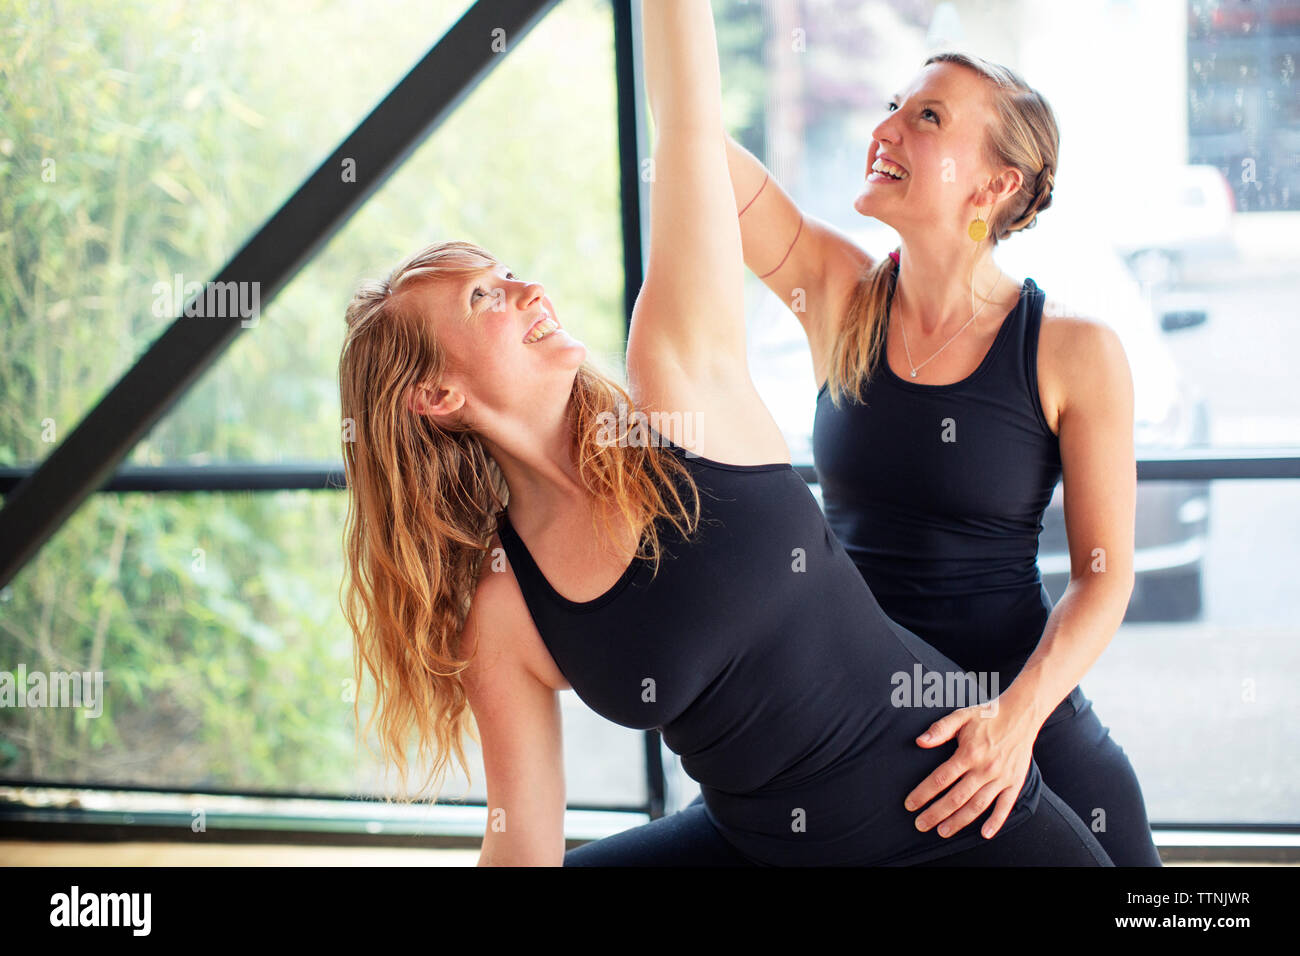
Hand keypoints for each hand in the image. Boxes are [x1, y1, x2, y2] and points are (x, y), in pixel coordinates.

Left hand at [904, 697, 1041, 840]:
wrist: (1022, 714)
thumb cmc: (988, 715)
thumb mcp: (961, 715)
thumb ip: (940, 729)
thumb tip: (920, 742)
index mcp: (969, 753)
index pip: (941, 778)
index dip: (924, 793)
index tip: (910, 804)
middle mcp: (985, 769)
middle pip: (956, 797)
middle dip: (936, 813)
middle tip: (920, 824)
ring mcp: (1001, 778)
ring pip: (977, 805)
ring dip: (959, 821)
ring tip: (942, 832)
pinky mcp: (1014, 782)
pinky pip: (1005, 806)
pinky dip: (996, 821)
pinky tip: (984, 834)